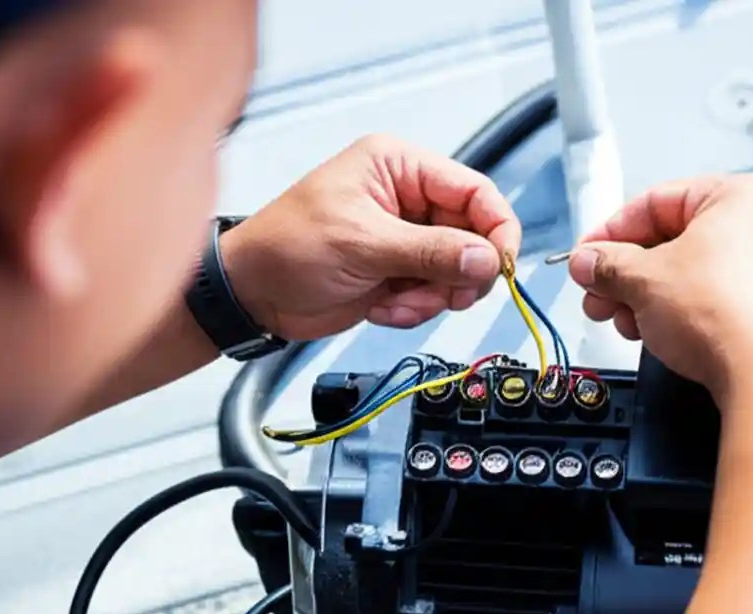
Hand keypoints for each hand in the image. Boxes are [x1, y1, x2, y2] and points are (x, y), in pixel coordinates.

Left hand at [220, 134, 520, 339]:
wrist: (251, 294)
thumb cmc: (286, 248)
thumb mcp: (363, 244)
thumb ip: (430, 252)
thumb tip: (487, 258)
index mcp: (399, 167)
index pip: (473, 191)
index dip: (496, 228)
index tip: (501, 265)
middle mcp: (408, 198)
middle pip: (473, 235)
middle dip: (460, 272)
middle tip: (446, 295)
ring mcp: (405, 238)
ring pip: (458, 271)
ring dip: (434, 295)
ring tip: (396, 301)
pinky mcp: (399, 272)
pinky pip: (434, 293)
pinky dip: (416, 308)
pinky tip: (381, 307)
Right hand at [568, 174, 752, 403]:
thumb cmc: (720, 312)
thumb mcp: (643, 279)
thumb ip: (607, 265)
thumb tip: (586, 262)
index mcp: (734, 197)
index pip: (654, 202)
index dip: (610, 232)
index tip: (585, 256)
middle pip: (666, 240)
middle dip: (623, 273)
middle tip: (596, 294)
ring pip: (682, 272)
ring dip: (640, 297)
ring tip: (620, 320)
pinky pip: (704, 296)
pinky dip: (670, 311)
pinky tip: (648, 332)